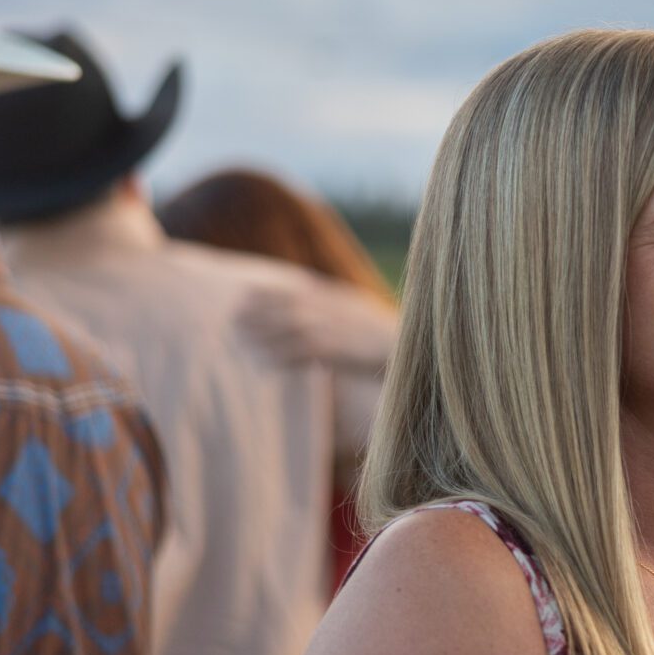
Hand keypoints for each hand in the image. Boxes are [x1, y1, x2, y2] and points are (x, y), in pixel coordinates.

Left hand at [239, 279, 398, 371]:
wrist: (421, 354)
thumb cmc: (394, 343)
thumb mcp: (367, 317)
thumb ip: (343, 312)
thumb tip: (321, 313)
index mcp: (343, 300)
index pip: (300, 291)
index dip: (272, 292)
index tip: (246, 293)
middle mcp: (339, 311)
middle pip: (291, 306)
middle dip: (260, 310)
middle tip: (232, 315)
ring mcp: (341, 329)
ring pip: (293, 327)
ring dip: (264, 331)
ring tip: (239, 336)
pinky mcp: (343, 350)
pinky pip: (305, 352)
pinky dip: (282, 356)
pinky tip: (263, 363)